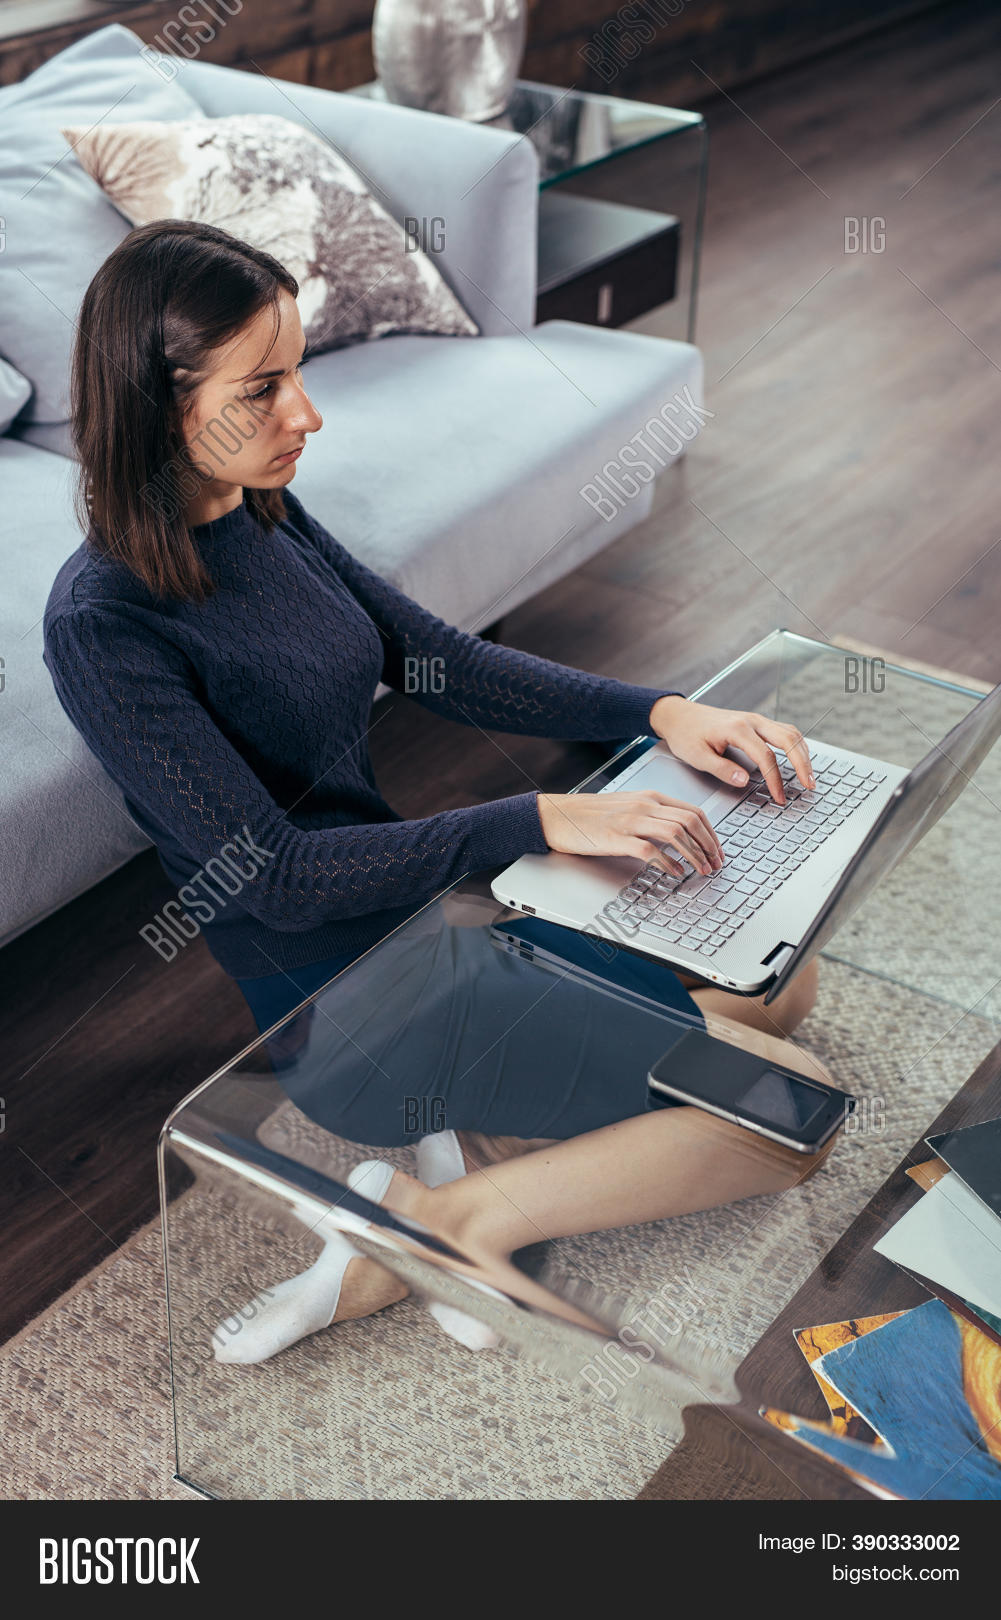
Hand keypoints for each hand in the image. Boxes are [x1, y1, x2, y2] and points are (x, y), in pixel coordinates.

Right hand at [535, 789, 723, 877]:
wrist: (557, 815)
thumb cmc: (590, 814)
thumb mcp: (628, 807)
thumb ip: (653, 816)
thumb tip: (680, 834)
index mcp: (650, 797)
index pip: (693, 811)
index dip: (711, 833)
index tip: (717, 850)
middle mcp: (644, 805)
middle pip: (690, 821)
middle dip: (709, 845)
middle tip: (716, 863)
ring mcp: (630, 820)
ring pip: (676, 833)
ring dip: (694, 854)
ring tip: (701, 869)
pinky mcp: (617, 837)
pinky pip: (650, 849)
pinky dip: (667, 862)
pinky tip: (674, 871)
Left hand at [648, 695, 814, 806]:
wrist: (679, 715)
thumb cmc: (686, 735)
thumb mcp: (697, 756)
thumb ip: (722, 769)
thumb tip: (745, 781)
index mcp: (736, 729)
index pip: (766, 756)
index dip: (775, 779)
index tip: (779, 797)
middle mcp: (751, 721)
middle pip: (788, 740)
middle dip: (802, 764)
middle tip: (810, 785)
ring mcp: (756, 719)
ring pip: (790, 732)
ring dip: (803, 753)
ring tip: (809, 776)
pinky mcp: (756, 722)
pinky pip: (784, 730)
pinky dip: (796, 745)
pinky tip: (800, 758)